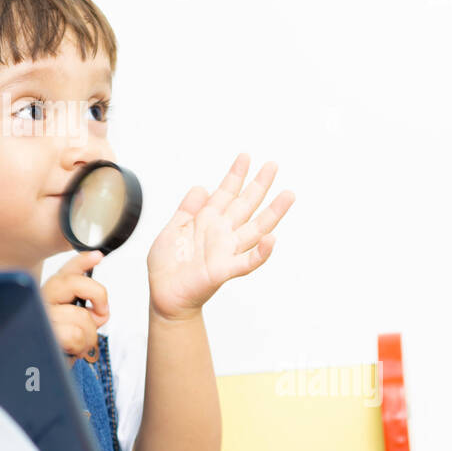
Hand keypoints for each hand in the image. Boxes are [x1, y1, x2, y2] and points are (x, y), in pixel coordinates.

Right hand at [41, 250, 109, 364]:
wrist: (42, 373)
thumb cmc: (60, 348)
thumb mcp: (76, 325)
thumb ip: (86, 311)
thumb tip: (101, 310)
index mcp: (51, 296)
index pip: (66, 272)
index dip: (82, 261)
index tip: (98, 255)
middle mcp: (41, 302)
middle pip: (72, 282)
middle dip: (97, 295)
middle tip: (100, 313)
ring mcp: (39, 318)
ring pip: (79, 316)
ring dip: (88, 336)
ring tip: (78, 344)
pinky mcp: (42, 336)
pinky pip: (74, 335)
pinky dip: (80, 347)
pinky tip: (71, 351)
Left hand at [146, 153, 294, 321]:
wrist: (163, 294)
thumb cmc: (167, 265)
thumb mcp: (172, 229)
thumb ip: (187, 209)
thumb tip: (201, 186)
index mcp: (207, 221)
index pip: (225, 194)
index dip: (235, 176)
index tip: (246, 157)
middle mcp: (221, 233)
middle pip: (245, 205)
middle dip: (258, 185)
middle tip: (273, 165)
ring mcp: (225, 251)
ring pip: (254, 229)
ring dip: (272, 213)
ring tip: (288, 196)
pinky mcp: (223, 270)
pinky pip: (246, 262)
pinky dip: (260, 253)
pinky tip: (272, 240)